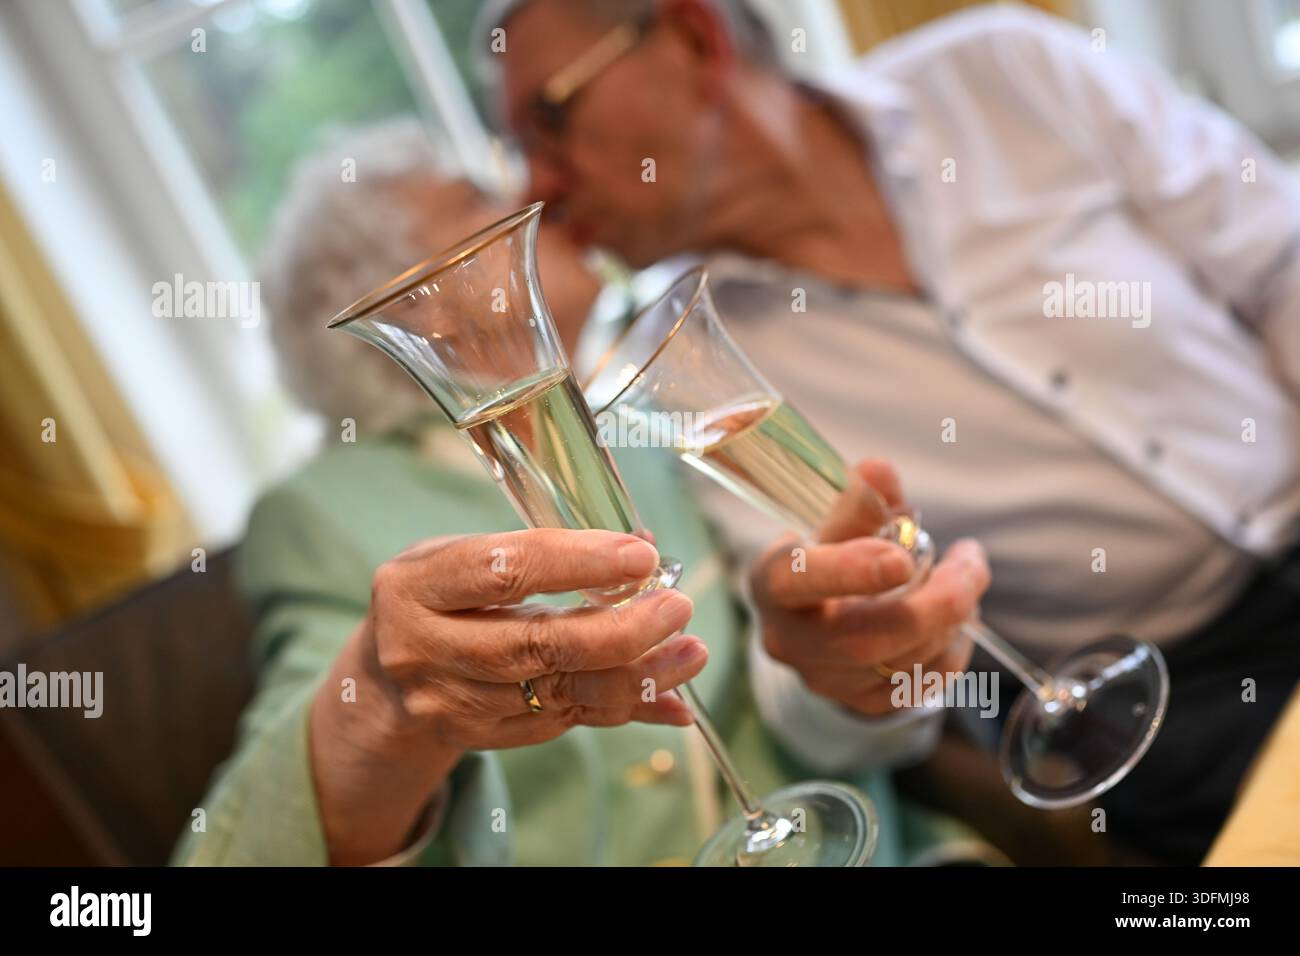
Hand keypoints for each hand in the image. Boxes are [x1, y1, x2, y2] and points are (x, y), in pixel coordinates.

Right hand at [309, 528, 705, 864]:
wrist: (385, 680)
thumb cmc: (439, 596)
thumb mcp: (465, 555)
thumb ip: (542, 553)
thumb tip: (645, 555)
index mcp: (416, 586)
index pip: (503, 570)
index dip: (578, 564)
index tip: (640, 557)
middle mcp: (425, 649)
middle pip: (535, 645)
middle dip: (620, 630)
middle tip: (678, 608)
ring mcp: (451, 702)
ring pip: (557, 691)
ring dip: (635, 675)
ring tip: (691, 652)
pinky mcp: (481, 736)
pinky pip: (564, 723)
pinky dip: (621, 708)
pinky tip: (668, 696)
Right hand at [750, 460, 989, 717]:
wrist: (817, 614)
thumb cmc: (830, 552)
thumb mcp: (833, 519)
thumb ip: (858, 498)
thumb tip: (879, 472)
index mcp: (772, 581)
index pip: (798, 581)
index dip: (849, 572)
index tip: (902, 559)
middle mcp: (788, 641)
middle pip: (865, 638)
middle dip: (935, 602)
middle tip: (972, 562)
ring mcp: (823, 681)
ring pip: (902, 664)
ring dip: (953, 620)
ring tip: (966, 576)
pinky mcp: (859, 704)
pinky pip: (922, 687)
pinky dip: (953, 648)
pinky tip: (956, 618)